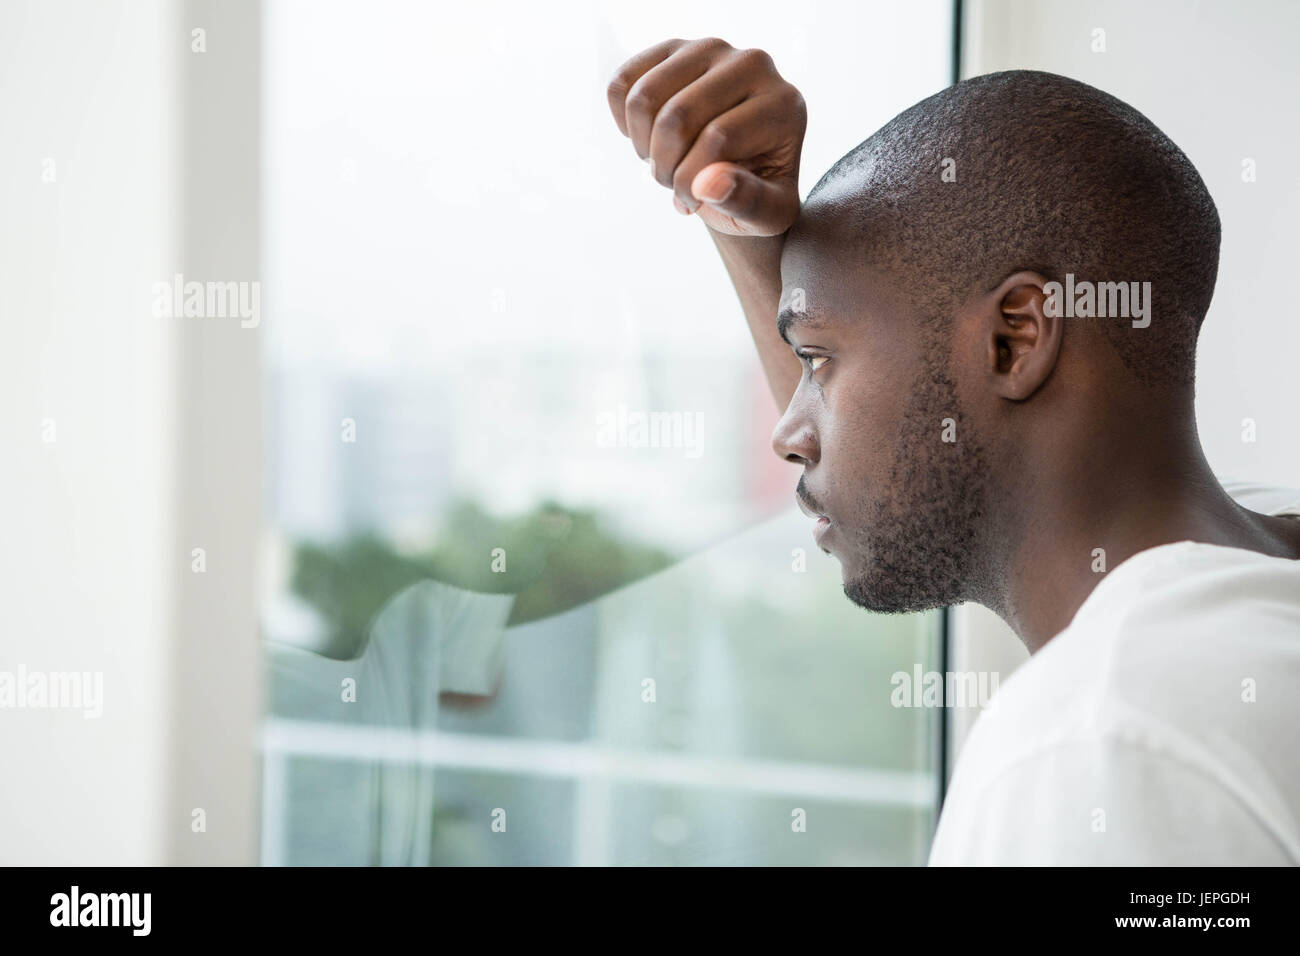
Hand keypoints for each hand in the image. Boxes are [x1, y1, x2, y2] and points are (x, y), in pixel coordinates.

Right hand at [607, 37, 806, 235]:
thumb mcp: (767, 215)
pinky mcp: (675, 48)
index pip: (717, 138)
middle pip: (676, 117)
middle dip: (664, 166)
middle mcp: (752, 63)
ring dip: (642, 146)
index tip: (694, 202)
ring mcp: (710, 49)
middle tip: (674, 184)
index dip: (690, 182)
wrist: (743, 168)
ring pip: (644, 98)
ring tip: (664, 162)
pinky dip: (623, 122)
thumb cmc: (757, 193)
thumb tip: (708, 183)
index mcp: (783, 103)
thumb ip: (748, 203)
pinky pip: (622, 83)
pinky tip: (647, 137)